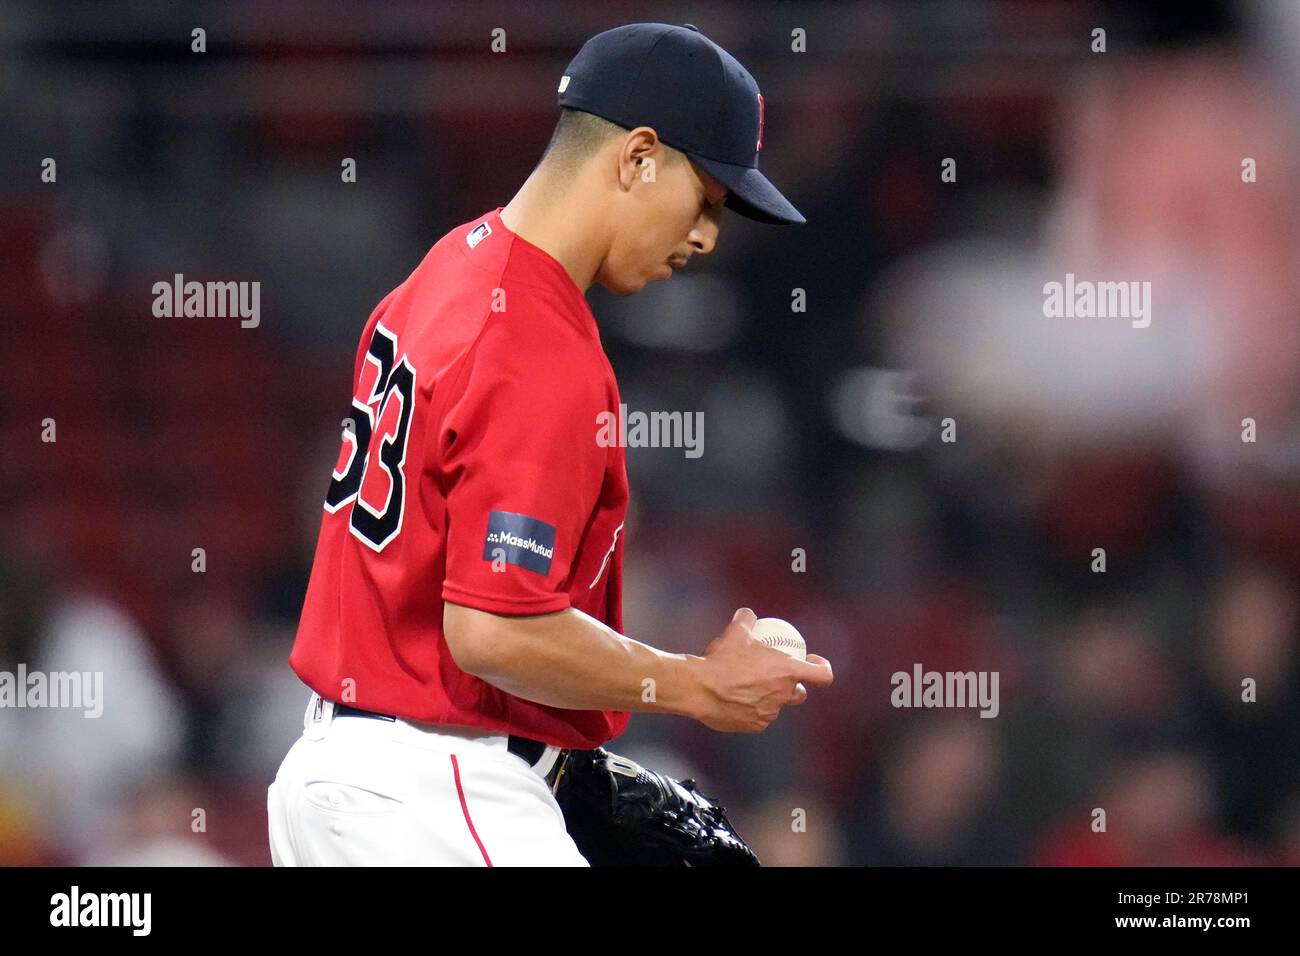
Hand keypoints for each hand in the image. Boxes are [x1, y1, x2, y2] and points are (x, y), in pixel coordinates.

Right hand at [692, 608, 833, 732]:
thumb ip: (746, 620)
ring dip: (767, 697)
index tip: (813, 661)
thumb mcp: (735, 632)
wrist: (700, 688)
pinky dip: (751, 709)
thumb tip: (747, 614)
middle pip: (799, 694)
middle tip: (777, 677)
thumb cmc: (721, 659)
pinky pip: (758, 717)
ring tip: (747, 687)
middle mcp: (783, 695)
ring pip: (775, 705)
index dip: (822, 668)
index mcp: (787, 671)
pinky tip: (735, 699)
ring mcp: (770, 713)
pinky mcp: (755, 726)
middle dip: (793, 687)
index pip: (822, 675)